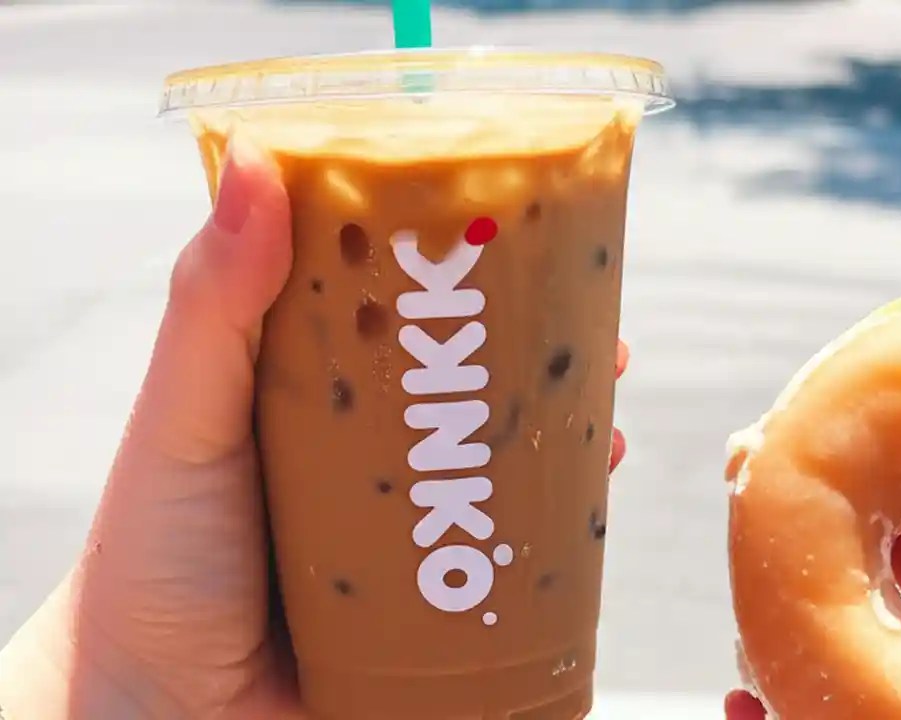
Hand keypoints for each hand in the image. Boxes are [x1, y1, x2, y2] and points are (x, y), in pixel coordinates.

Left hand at [0, 134, 630, 718]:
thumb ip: (215, 305)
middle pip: (473, 383)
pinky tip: (596, 494)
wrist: (167, 712)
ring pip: (507, 460)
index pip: (401, 310)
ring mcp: (409, 521)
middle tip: (599, 331)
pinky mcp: (438, 595)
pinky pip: (516, 548)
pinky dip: (566, 519)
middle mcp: (368, 449)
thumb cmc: (153, 562)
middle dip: (547, 350)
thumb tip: (261, 162)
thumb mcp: (185, 417)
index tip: (529, 236)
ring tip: (613, 403)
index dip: (469, 272)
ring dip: (569, 427)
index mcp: (313, 390)